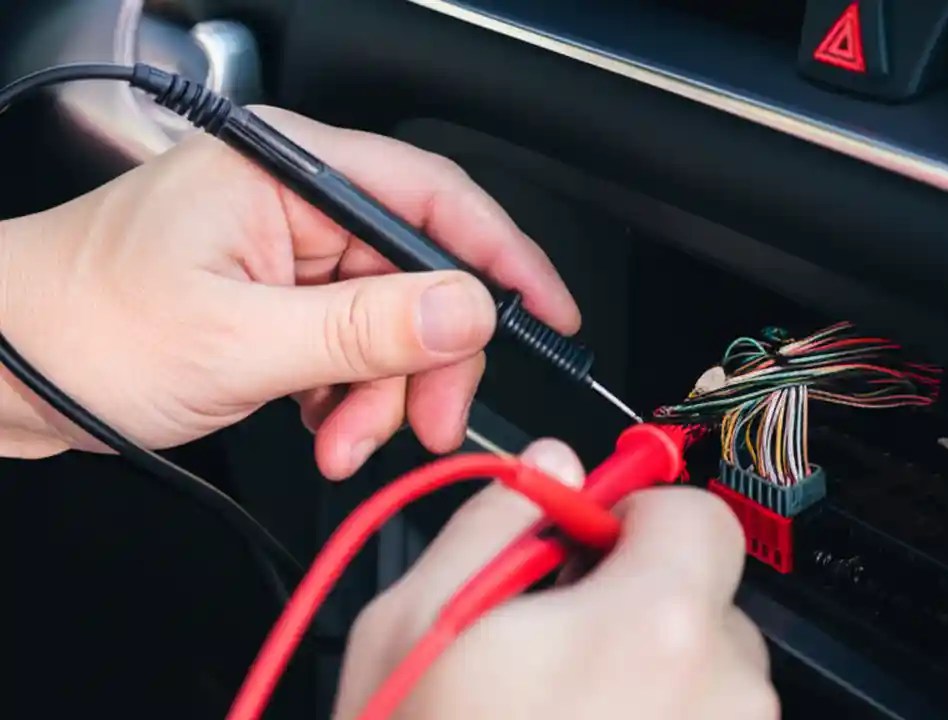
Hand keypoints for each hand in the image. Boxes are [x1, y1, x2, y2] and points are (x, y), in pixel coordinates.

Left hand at [0, 107, 577, 476]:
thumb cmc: (78, 330)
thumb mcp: (240, 341)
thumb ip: (367, 328)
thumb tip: (470, 309)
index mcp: (285, 174)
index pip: (431, 198)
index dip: (503, 257)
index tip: (548, 314)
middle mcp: (293, 204)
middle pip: (418, 274)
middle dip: (427, 359)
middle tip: (428, 421)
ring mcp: (285, 256)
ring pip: (389, 323)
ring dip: (382, 394)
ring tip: (342, 442)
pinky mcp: (278, 300)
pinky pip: (351, 345)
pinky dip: (351, 397)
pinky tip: (321, 427)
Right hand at [336, 439, 778, 719]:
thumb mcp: (416, 627)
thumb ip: (497, 524)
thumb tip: (552, 467)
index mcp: (653, 629)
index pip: (700, 519)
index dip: (639, 521)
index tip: (593, 548)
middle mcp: (721, 699)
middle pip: (705, 605)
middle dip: (639, 609)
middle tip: (555, 655)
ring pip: (707, 683)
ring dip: (651, 685)